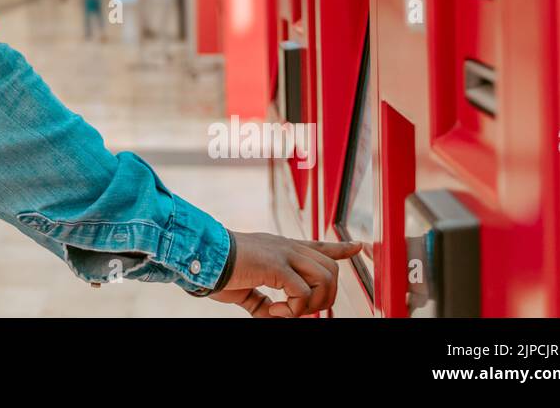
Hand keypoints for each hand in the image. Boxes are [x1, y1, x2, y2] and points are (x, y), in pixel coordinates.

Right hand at [207, 231, 363, 316]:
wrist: (201, 258)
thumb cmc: (218, 271)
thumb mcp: (246, 287)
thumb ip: (262, 299)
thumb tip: (272, 315)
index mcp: (281, 248)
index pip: (319, 245)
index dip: (341, 247)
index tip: (358, 246)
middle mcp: (287, 247)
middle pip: (330, 267)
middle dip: (324, 296)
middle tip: (296, 312)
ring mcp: (284, 252)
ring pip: (325, 277)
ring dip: (311, 304)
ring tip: (287, 312)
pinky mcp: (277, 264)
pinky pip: (302, 292)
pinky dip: (292, 309)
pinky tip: (273, 311)